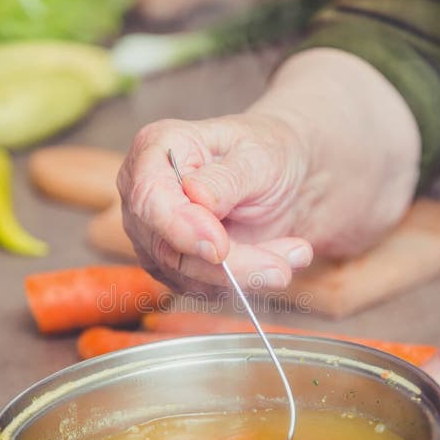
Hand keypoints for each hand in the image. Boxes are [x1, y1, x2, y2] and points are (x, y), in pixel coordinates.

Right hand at [118, 49, 420, 292]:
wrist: (283, 178)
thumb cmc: (268, 153)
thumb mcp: (259, 155)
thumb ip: (225, 179)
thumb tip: (196, 196)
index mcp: (155, 150)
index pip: (149, 198)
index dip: (182, 228)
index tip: (221, 248)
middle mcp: (144, 194)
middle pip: (167, 247)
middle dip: (230, 263)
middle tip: (282, 267)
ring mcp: (154, 234)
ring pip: (187, 276)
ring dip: (247, 274)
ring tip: (295, 253)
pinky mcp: (172, 265)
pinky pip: (202, 288)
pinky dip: (244, 282)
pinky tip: (275, 259)